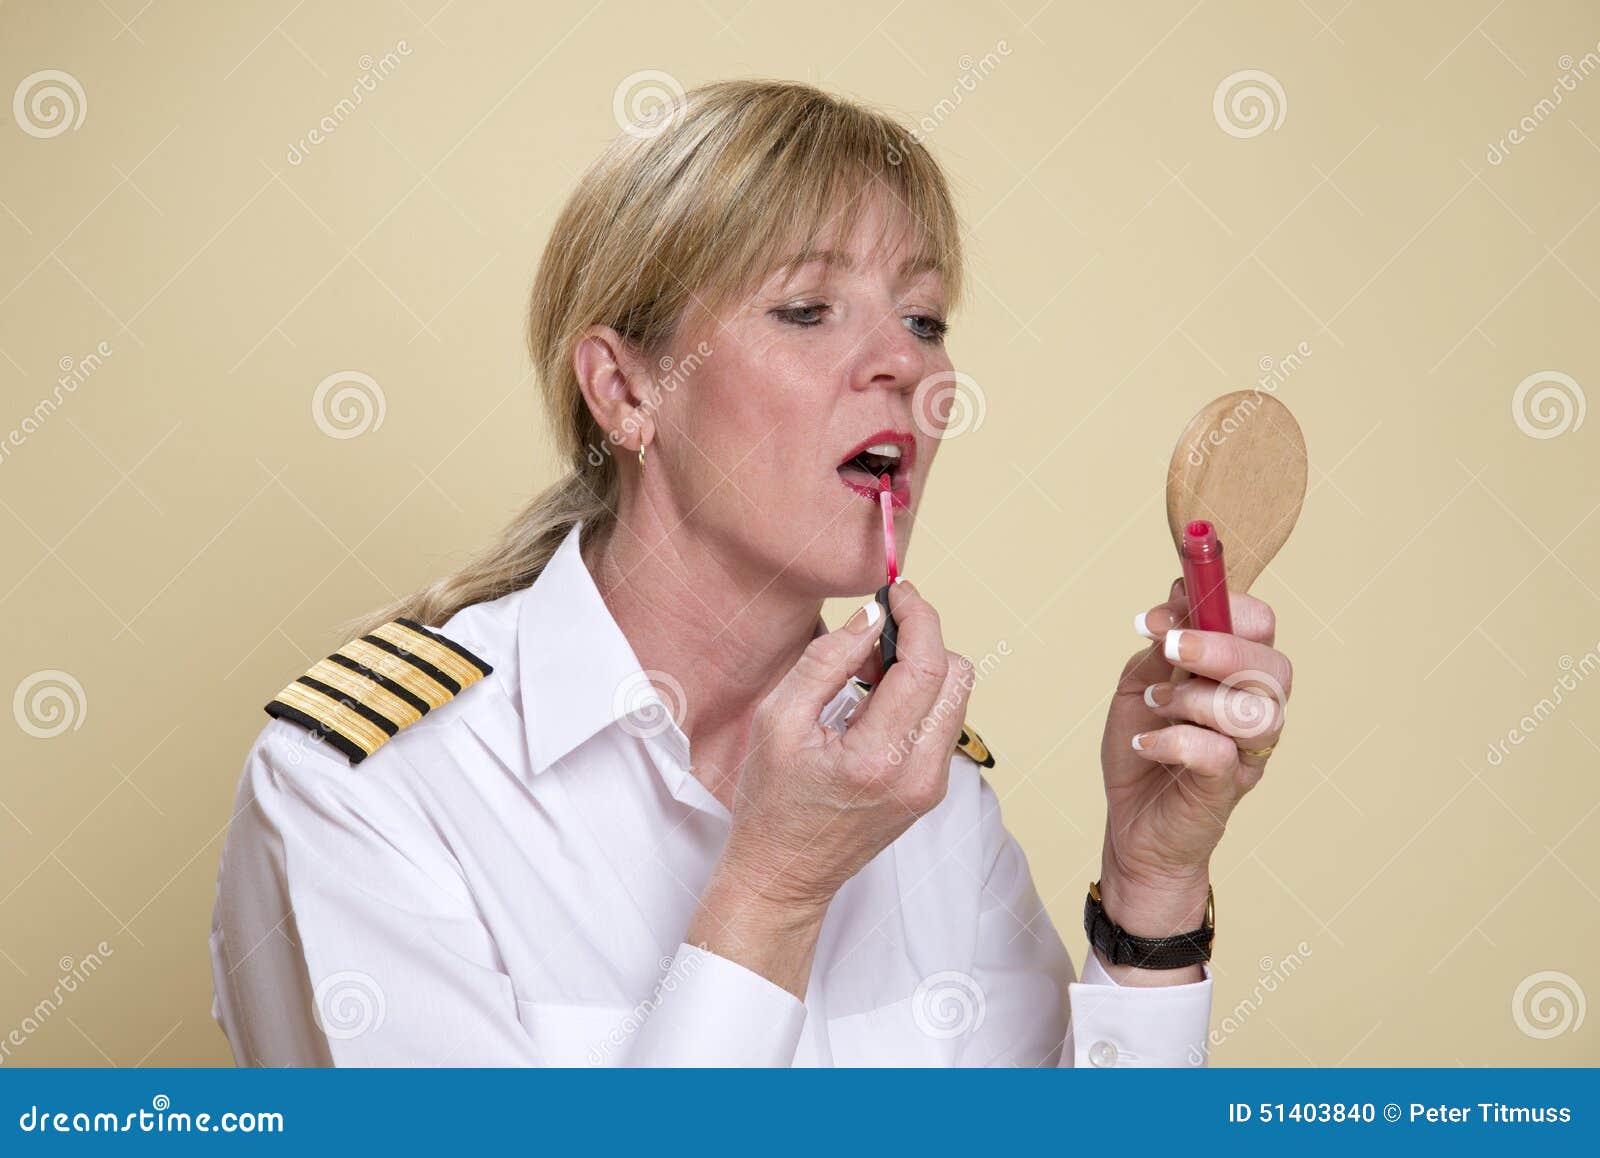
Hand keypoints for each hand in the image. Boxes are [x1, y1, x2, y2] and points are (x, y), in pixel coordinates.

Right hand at [688, 581, 973, 995]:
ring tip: (869, 674)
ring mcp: (931, 785)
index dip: (918, 616)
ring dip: (923, 667)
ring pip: (957, 695)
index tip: (897, 591)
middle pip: (957, 674)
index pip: (926, 665)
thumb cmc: (771, 801)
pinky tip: (876, 703)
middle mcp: (918, 774)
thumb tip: (871, 616)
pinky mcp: (933, 788)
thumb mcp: (778, 720)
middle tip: (874, 637)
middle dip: (922, 639)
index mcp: (876, 757)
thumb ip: (827, 661)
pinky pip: (944, 721)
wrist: (785, 873)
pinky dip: (920, 696)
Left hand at [1096, 578, 1291, 940]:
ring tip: (1153, 707)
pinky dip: (1174, 741)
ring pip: (1255, 709)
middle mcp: (1257, 707)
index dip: (1219, 607)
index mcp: (1239, 672)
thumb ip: (1159, 645)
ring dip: (1193, 699)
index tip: (1162, 617)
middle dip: (1216, 648)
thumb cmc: (1143, 747)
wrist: (1130, 823)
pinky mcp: (1229, 787)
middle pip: (1272, 664)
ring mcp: (1249, 750)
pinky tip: (1145, 745)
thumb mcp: (1138, 685)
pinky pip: (1219, 753)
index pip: (1260, 623)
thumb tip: (1177, 598)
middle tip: (1167, 651)